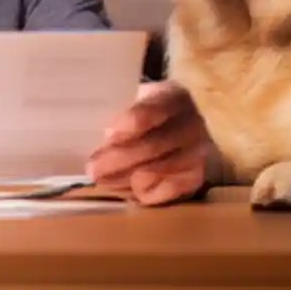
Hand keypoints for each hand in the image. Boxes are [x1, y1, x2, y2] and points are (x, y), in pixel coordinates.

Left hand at [86, 81, 210, 205]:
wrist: (178, 131)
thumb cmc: (145, 115)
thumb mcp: (134, 102)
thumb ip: (119, 114)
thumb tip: (102, 138)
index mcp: (174, 97)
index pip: (156, 108)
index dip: (132, 121)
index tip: (109, 133)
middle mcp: (192, 123)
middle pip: (154, 145)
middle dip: (118, 159)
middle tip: (92, 169)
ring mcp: (197, 152)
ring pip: (158, 170)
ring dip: (124, 179)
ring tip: (102, 180)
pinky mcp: (194, 178)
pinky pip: (166, 190)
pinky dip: (143, 192)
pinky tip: (126, 189)